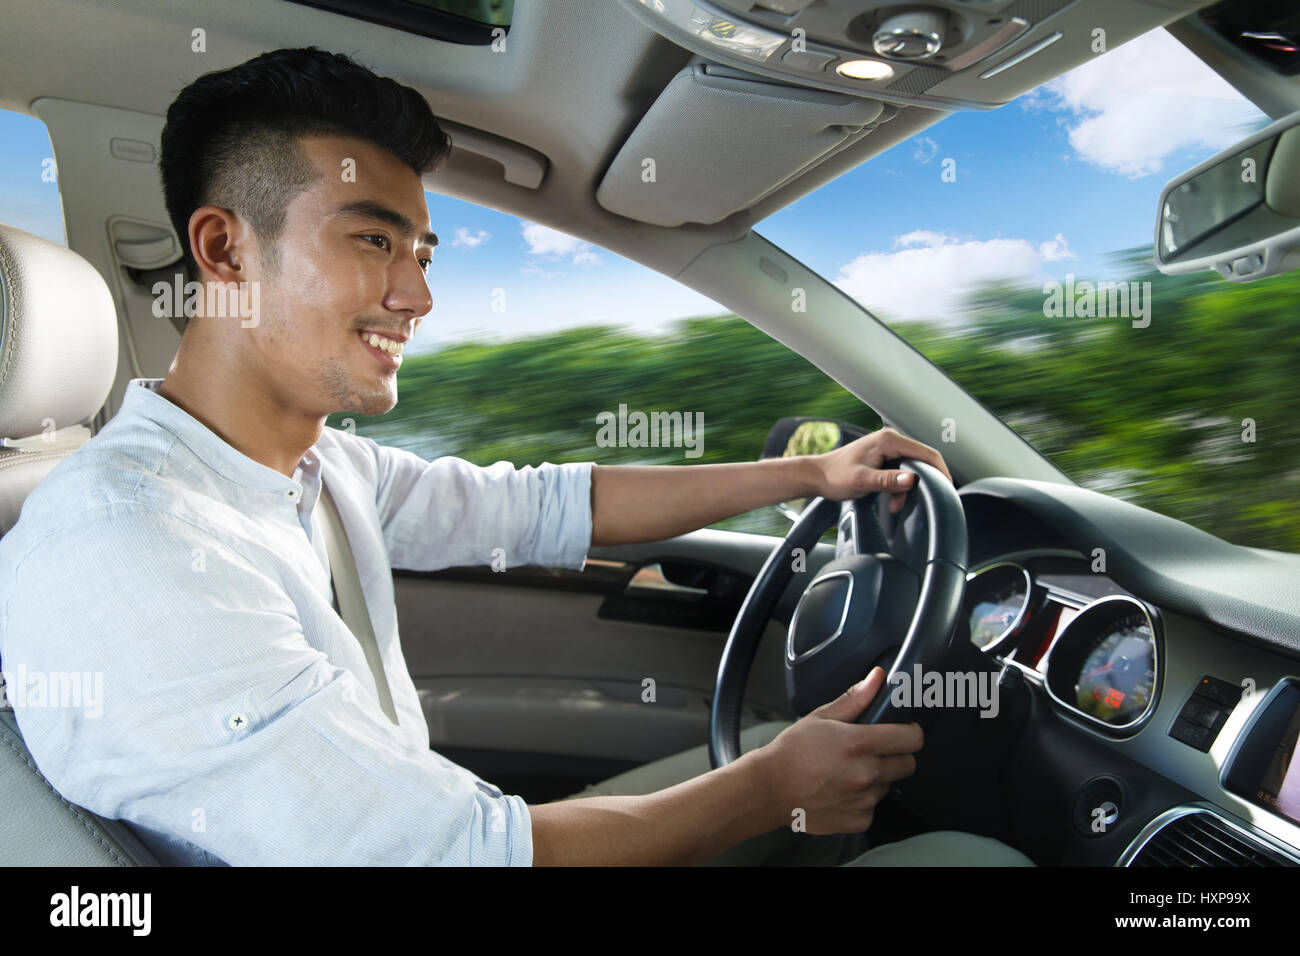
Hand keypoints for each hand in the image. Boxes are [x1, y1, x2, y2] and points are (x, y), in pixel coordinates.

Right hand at [749, 667, 922, 835]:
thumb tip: (876, 678)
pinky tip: (842, 790)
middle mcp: (866, 773)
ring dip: (877, 778)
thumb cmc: (792, 752)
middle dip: (896, 756)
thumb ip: (855, 699)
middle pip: (908, 764)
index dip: (909, 732)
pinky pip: (873, 806)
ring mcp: (864, 799)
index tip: (902, 732)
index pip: (912, 738)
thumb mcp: (821, 717)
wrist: (770, 789)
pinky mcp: (859, 820)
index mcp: (859, 744)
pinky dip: (862, 800)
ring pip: (889, 786)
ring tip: (848, 772)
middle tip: (872, 752)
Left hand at [814, 426, 953, 513]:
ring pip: (912, 469)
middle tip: (918, 501)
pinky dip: (900, 488)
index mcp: (889, 440)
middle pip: (922, 461)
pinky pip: (902, 472)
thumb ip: (888, 481)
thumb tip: (911, 480)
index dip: (940, 471)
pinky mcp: (885, 458)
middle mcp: (891, 440)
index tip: (948, 488)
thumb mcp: (862, 481)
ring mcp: (888, 448)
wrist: (817, 476)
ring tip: (895, 505)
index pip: (926, 453)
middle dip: (922, 483)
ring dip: (908, 489)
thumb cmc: (835, 476)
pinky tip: (892, 501)